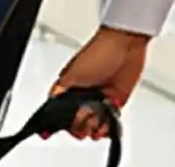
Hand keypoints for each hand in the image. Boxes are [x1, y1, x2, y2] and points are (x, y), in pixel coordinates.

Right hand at [48, 26, 149, 140]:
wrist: (125, 47)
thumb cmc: (98, 52)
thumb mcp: (73, 74)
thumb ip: (60, 91)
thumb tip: (50, 103)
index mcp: (69, 87)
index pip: (62, 112)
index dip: (67, 122)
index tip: (72, 124)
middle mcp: (83, 94)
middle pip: (78, 121)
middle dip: (82, 125)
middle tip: (88, 119)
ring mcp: (99, 98)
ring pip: (94, 123)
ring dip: (96, 127)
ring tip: (99, 124)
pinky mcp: (114, 100)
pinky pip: (110, 120)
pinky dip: (109, 126)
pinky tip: (107, 126)